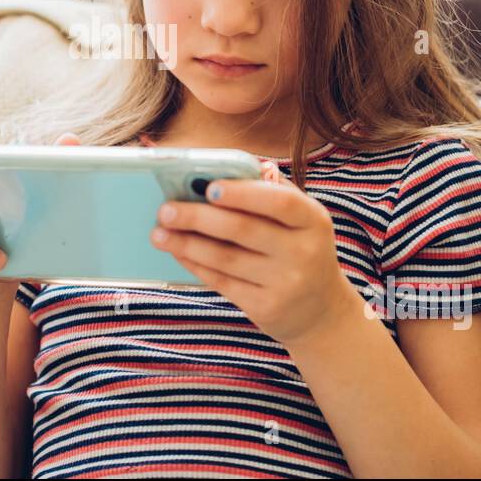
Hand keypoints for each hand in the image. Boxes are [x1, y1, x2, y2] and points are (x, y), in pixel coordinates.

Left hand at [149, 174, 359, 347]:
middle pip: (243, 230)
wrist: (321, 312)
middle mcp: (303, 252)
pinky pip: (222, 282)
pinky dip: (195, 264)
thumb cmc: (300, 250)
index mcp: (313, 221)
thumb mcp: (301, 220)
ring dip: (187, 243)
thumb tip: (225, 168)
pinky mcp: (265, 308)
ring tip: (159, 233)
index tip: (208, 187)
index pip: (279, 202)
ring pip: (226, 258)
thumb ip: (270, 191)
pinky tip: (177, 252)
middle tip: (165, 209)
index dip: (243, 194)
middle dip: (198, 217)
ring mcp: (285, 283)